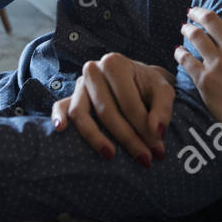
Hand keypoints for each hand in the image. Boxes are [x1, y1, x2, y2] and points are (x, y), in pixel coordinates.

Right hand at [50, 53, 173, 164]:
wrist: (135, 80)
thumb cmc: (148, 86)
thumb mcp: (163, 91)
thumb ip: (163, 109)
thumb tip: (157, 131)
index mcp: (115, 63)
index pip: (128, 101)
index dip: (144, 127)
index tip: (157, 149)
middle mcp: (93, 70)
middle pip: (106, 110)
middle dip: (127, 137)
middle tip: (144, 158)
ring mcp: (78, 85)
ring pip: (81, 113)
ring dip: (96, 137)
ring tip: (111, 155)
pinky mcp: (69, 98)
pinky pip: (60, 107)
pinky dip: (58, 118)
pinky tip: (61, 130)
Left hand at [174, 0, 221, 160]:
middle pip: (210, 17)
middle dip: (198, 11)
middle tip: (193, 12)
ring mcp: (218, 64)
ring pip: (194, 35)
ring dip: (187, 29)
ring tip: (184, 29)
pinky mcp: (204, 81)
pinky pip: (185, 59)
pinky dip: (180, 53)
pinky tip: (178, 52)